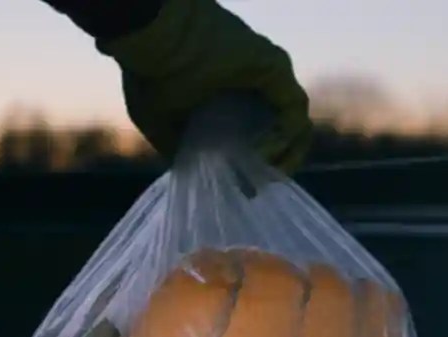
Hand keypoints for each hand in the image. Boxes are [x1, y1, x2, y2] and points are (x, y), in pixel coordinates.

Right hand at [101, 0, 313, 173]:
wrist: (152, 36)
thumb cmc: (149, 72)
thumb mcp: (159, 122)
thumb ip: (181, 148)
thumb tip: (191, 172)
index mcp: (230, 95)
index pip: (261, 135)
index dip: (260, 165)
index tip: (247, 188)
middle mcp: (255, 84)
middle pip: (285, 133)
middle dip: (278, 165)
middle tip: (260, 185)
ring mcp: (269, 75)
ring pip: (298, 125)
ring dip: (284, 156)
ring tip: (261, 173)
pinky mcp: (276, 68)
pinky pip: (295, 112)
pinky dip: (285, 138)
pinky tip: (262, 153)